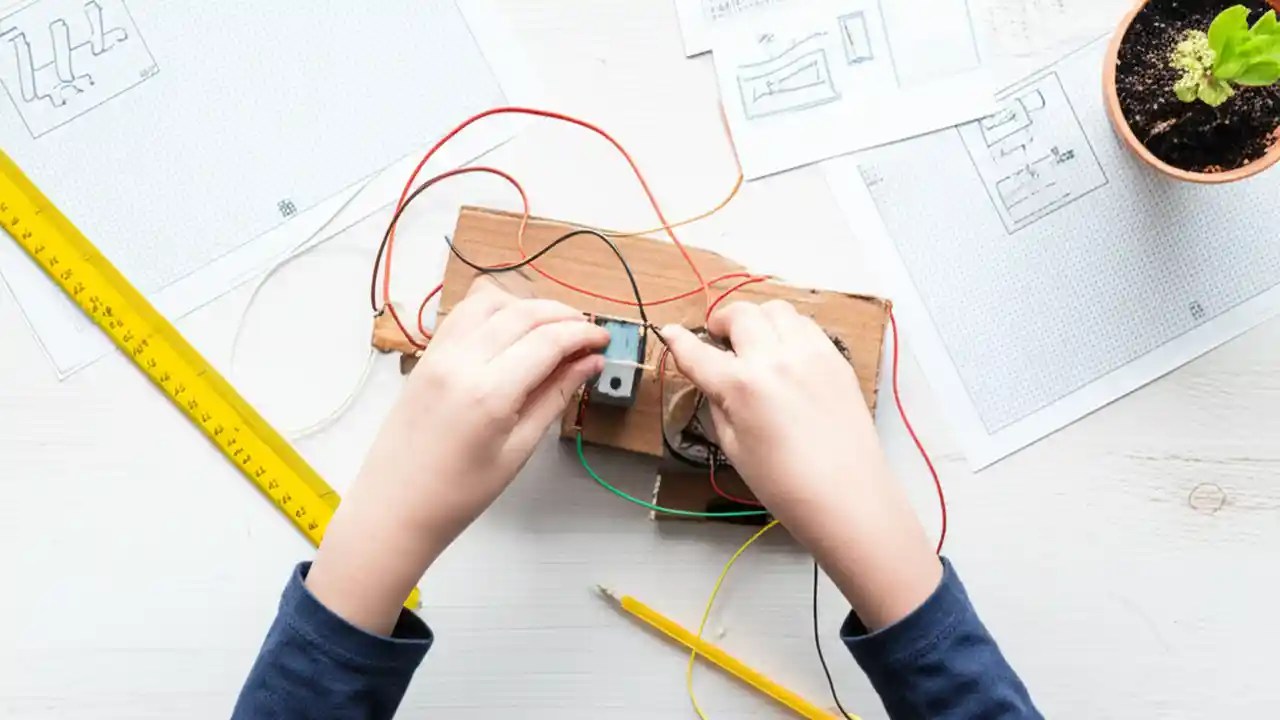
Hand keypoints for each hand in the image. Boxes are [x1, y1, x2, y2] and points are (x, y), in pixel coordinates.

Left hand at [307, 279, 608, 632]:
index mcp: (488, 393)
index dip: (583, 335)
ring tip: (552, 327)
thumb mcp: (518, 450)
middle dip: (562, 314)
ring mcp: (438, 354)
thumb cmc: (459, 493)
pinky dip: (494, 309)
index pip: (547, 341)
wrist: (395, 506)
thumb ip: (555, 397)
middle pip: (522, 313)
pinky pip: (463, 313)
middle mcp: (461, 362)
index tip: (604, 339)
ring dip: (527, 305)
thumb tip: (590, 363)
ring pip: (490, 301)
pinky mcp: (426, 356)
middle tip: (588, 331)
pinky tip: (513, 328)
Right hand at [661, 300, 938, 628]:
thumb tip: (716, 383)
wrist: (847, 496)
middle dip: (721, 322)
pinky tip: (785, 351)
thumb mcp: (734, 448)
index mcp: (742, 386)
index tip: (671, 333)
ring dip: (757, 319)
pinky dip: (787, 328)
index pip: (698, 353)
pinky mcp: (836, 358)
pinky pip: (805, 325)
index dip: (679, 341)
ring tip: (754, 340)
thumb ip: (719, 406)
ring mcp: (810, 353)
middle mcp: (775, 359)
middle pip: (740, 315)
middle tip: (718, 339)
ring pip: (776, 309)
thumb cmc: (785, 484)